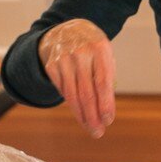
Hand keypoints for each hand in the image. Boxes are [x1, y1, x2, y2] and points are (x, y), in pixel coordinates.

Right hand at [38, 18, 115, 137]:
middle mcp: (80, 53)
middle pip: (86, 92)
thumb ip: (107, 79)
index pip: (102, 82)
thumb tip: (106, 110)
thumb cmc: (93, 48)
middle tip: (98, 132)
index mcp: (99, 48)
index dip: (105, 104)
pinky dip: (73, 104)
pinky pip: (63, 90)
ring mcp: (63, 58)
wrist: (67, 28)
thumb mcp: (105, 56)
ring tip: (91, 129)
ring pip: (73, 95)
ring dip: (82, 115)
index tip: (108, 121)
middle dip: (93, 115)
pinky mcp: (51, 65)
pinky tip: (80, 114)